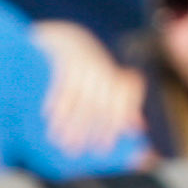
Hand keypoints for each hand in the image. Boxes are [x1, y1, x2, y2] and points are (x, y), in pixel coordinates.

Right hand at [30, 23, 142, 154]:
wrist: (69, 36)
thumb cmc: (91, 69)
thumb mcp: (108, 84)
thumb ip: (124, 104)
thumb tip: (140, 128)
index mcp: (114, 77)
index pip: (117, 106)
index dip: (111, 128)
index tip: (102, 149)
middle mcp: (102, 70)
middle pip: (97, 105)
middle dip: (85, 130)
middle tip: (73, 150)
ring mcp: (84, 62)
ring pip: (78, 97)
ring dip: (67, 121)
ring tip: (57, 139)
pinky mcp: (65, 55)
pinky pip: (62, 82)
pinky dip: (56, 100)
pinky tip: (47, 115)